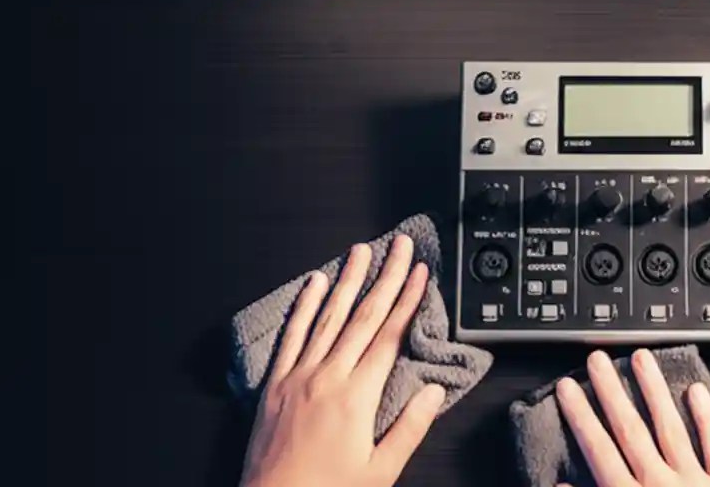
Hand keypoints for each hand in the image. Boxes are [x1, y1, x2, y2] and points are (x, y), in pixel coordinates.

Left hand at [240, 238, 441, 486]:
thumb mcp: (380, 471)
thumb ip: (409, 428)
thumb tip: (434, 392)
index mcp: (357, 396)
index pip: (389, 335)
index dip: (407, 299)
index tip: (420, 272)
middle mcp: (327, 377)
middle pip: (363, 316)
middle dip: (385, 276)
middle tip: (399, 246)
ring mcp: (298, 377)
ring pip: (329, 317)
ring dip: (347, 280)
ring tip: (361, 251)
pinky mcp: (274, 384)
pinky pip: (292, 336)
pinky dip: (304, 307)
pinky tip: (313, 284)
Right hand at [556, 349, 709, 486]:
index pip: (599, 451)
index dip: (581, 417)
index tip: (569, 390)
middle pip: (630, 431)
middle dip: (611, 393)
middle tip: (599, 361)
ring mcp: (695, 483)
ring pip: (669, 428)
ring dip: (653, 392)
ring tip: (642, 360)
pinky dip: (706, 418)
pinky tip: (696, 392)